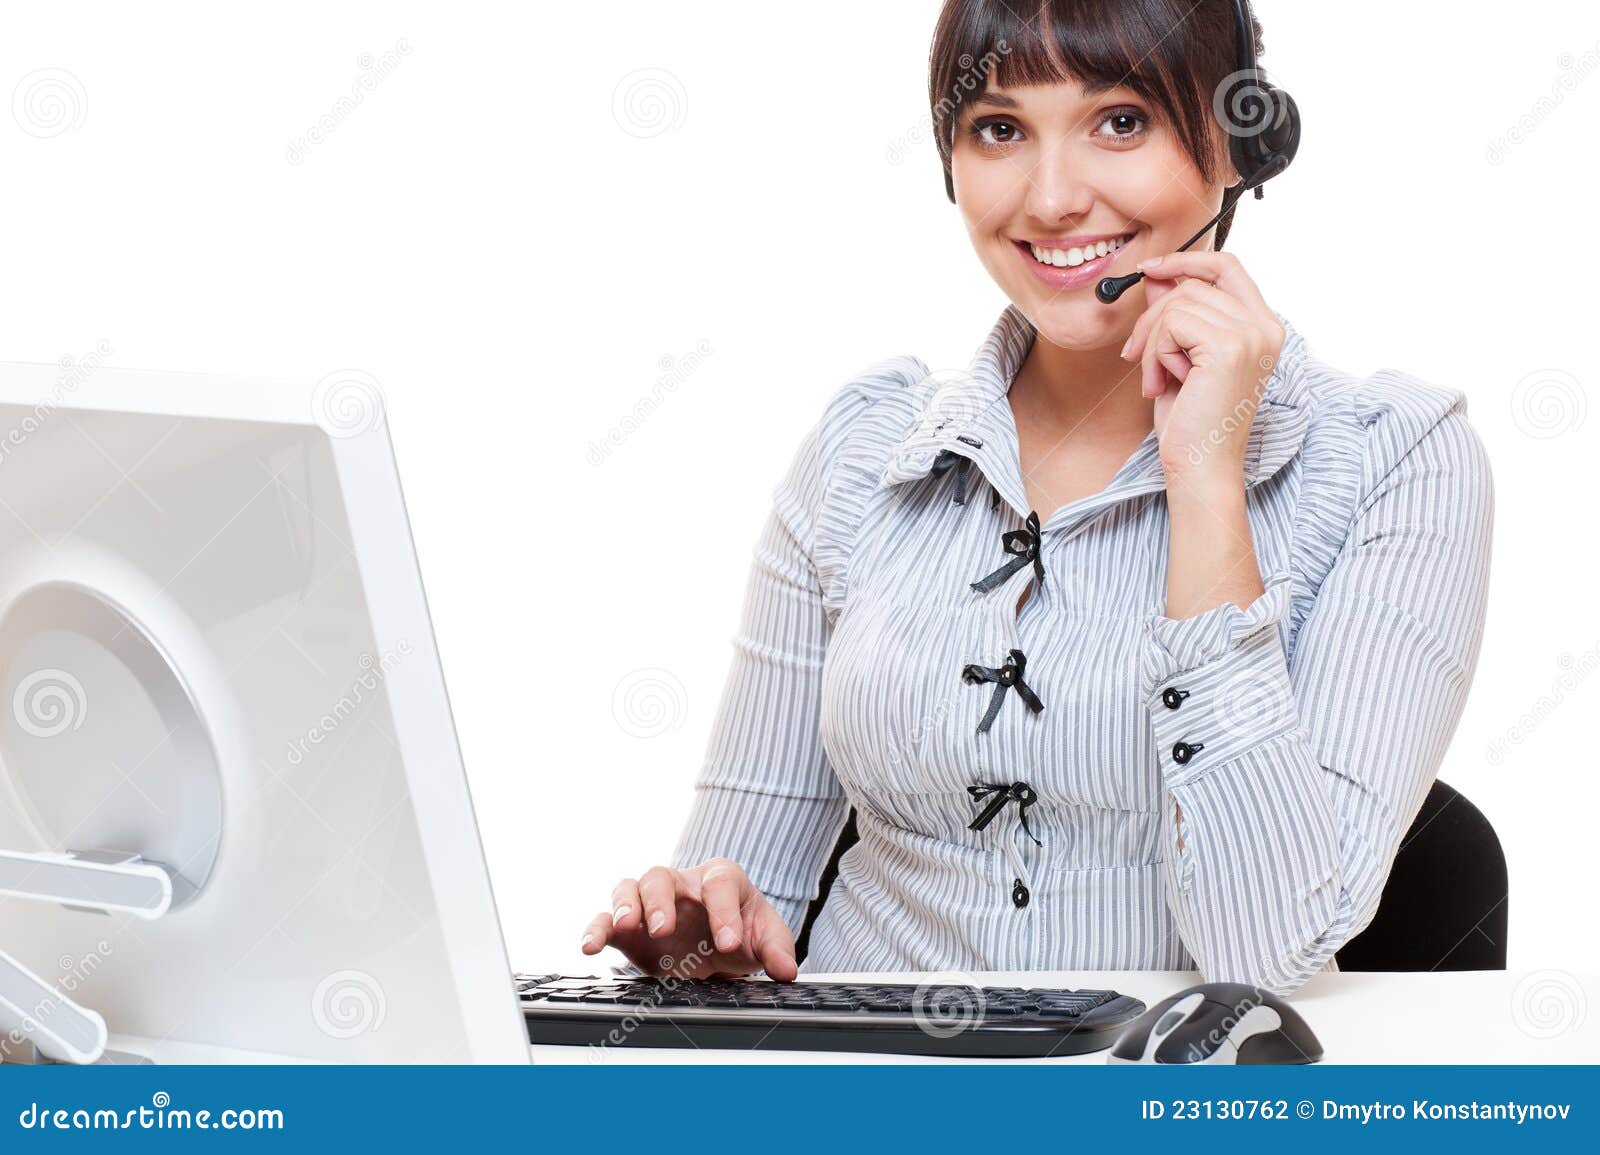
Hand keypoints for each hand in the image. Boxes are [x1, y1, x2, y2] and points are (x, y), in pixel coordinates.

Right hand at [580, 857, 799, 980]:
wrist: (723, 947)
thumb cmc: (744, 931)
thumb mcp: (767, 937)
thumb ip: (777, 949)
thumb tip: (786, 970)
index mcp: (720, 879)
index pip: (719, 884)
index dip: (723, 912)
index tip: (729, 945)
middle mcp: (681, 885)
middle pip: (662, 876)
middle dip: (661, 900)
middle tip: (666, 928)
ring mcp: (651, 904)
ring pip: (630, 888)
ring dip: (625, 906)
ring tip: (627, 926)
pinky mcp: (630, 931)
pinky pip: (606, 921)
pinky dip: (595, 929)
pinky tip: (589, 946)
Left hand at [1118, 250, 1285, 486]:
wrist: (1200, 466)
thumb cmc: (1191, 421)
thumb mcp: (1178, 357)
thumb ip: (1174, 314)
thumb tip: (1156, 277)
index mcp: (1262, 326)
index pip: (1227, 267)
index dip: (1186, 261)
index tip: (1149, 270)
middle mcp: (1265, 326)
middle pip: (1193, 286)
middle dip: (1152, 317)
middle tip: (1134, 354)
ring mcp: (1251, 335)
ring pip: (1177, 304)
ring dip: (1152, 342)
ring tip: (1156, 380)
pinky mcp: (1229, 347)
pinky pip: (1172, 325)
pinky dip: (1155, 354)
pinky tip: (1161, 385)